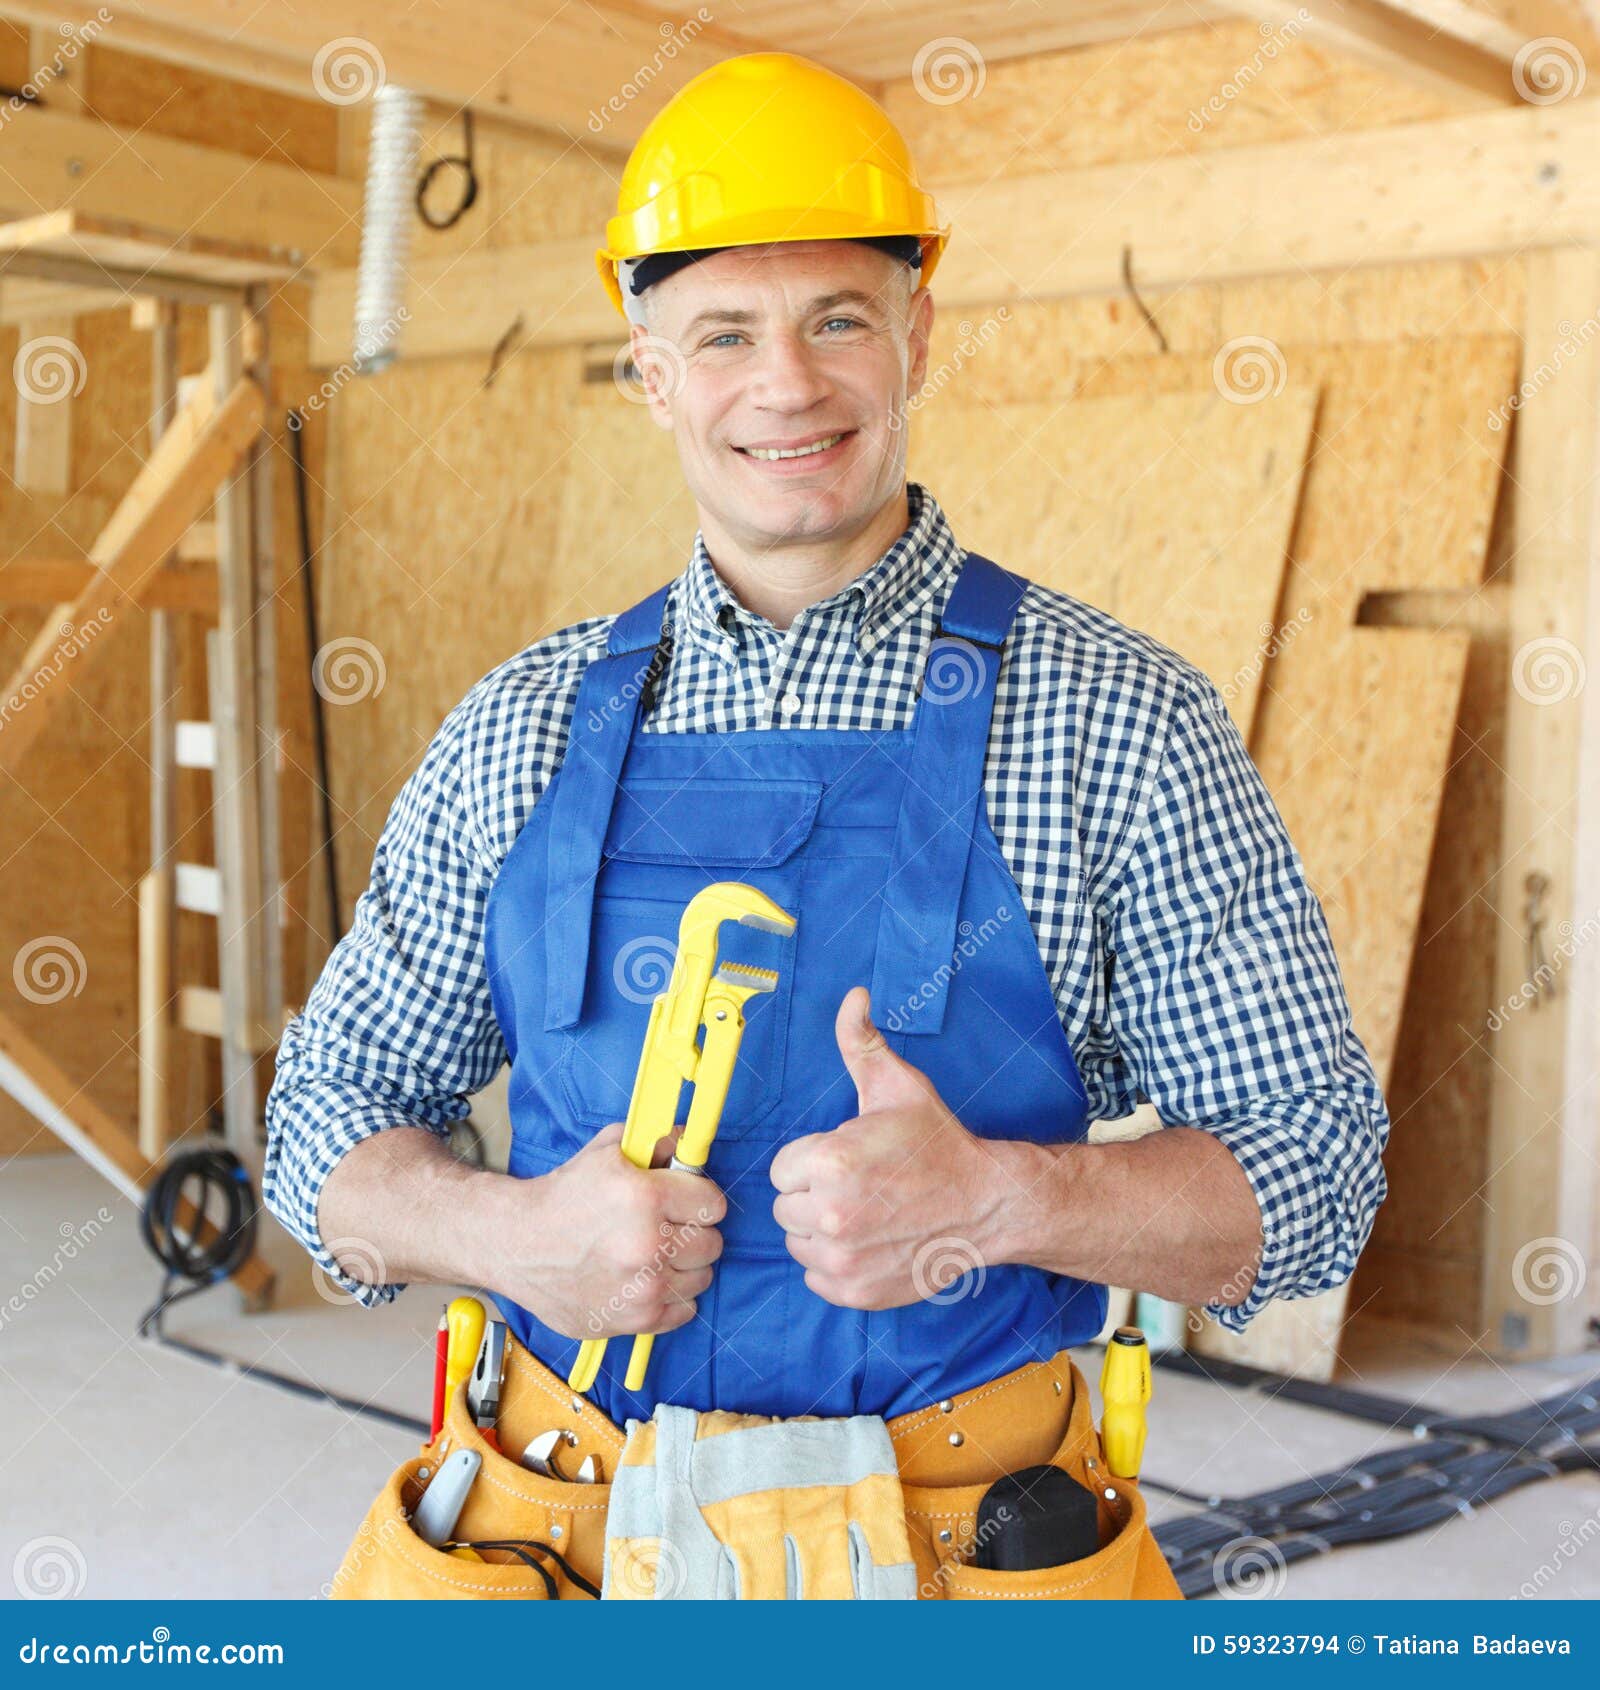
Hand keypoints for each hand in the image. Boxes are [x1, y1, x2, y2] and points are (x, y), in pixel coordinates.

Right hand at [497, 1121, 725, 1341]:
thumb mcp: (607, 1150)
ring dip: (684, 1265)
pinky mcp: (635, 1322)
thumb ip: (655, 1141)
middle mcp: (647, 1246)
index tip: (684, 1200)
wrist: (517, 1245)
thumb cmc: (563, 1196)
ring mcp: (643, 1290)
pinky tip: (646, 1280)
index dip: (699, 1198)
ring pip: (702, 1277)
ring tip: (653, 1254)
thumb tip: (688, 1142)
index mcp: (645, 1198)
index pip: (713, 1204)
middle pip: (712, 1243)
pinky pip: (686, 1310)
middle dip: (692, 1231)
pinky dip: (672, 1296)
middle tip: (666, 1227)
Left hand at [770, 986, 1005, 1309]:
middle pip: (786, 1206)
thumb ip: (862, 1042)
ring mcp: (843, 1258)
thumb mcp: (898, 1086)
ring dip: (822, 1230)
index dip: (812, 1161)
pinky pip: (815, 1277)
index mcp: (832, 1160)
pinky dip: (835, 1264)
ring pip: (798, 1242)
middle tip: (859, 1186)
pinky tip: (868, 1242)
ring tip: (864, 1213)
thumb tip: (853, 997)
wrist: (986, 1204)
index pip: (782, 1168)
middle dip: (814, 1194)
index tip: (846, 1159)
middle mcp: (831, 1213)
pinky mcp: (854, 1291)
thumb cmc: (938, 1144)